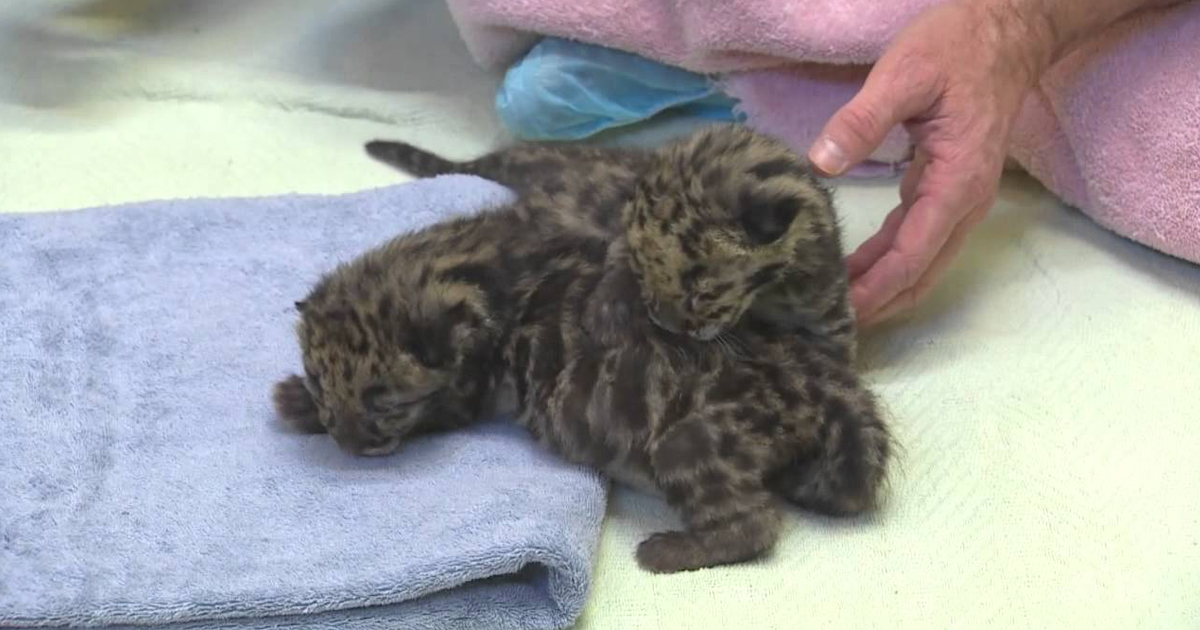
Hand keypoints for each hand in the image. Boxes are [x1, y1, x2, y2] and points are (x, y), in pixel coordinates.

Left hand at [809, 1, 1047, 325]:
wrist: (1005, 32)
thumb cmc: (957, 49)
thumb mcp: (904, 74)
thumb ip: (862, 119)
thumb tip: (822, 162)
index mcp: (958, 182)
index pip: (913, 254)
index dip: (877, 289)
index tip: (841, 313)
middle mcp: (965, 202)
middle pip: (921, 273)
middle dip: (879, 304)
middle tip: (829, 325)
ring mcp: (958, 200)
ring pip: (920, 263)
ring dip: (882, 289)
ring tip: (835, 308)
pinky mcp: (945, 191)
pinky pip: (916, 241)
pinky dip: (887, 262)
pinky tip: (854, 272)